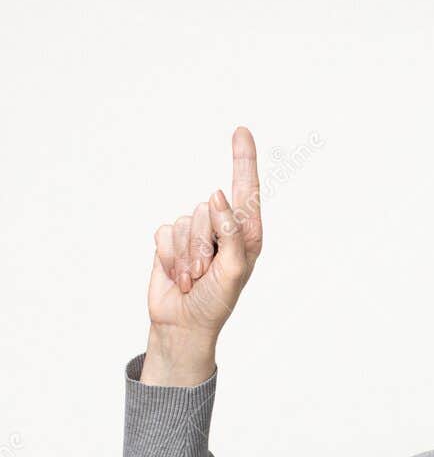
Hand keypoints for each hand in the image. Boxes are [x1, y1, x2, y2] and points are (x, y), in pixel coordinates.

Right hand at [145, 127, 262, 373]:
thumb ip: (231, 232)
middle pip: (209, 207)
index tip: (241, 131)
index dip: (243, 158)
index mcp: (246, 231)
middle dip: (204, 244)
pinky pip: (164, 233)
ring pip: (185, 221)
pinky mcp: (170, 241)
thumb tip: (219, 195)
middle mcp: (221, 226)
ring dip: (187, 255)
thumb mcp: (234, 270)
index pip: (246, 188)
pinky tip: (175, 275)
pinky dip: (169, 256)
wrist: (183, 325)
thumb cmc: (217, 300)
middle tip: (206, 272)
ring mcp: (194, 232)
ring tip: (193, 277)